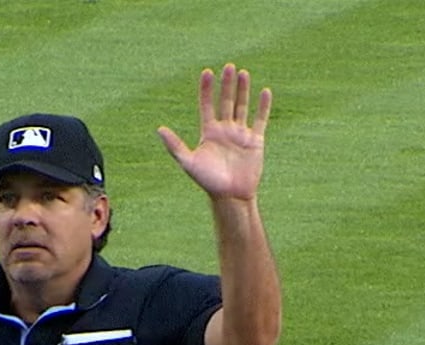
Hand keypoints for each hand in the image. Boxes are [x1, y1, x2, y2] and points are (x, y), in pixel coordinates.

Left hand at [157, 63, 271, 201]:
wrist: (231, 196)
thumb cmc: (208, 182)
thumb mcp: (188, 162)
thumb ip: (175, 145)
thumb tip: (159, 129)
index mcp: (209, 132)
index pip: (207, 105)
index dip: (207, 89)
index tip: (207, 72)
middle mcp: (224, 130)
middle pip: (226, 102)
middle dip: (226, 84)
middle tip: (229, 66)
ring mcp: (240, 134)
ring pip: (242, 107)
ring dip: (243, 90)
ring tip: (243, 73)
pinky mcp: (255, 140)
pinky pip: (260, 120)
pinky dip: (263, 106)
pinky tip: (264, 92)